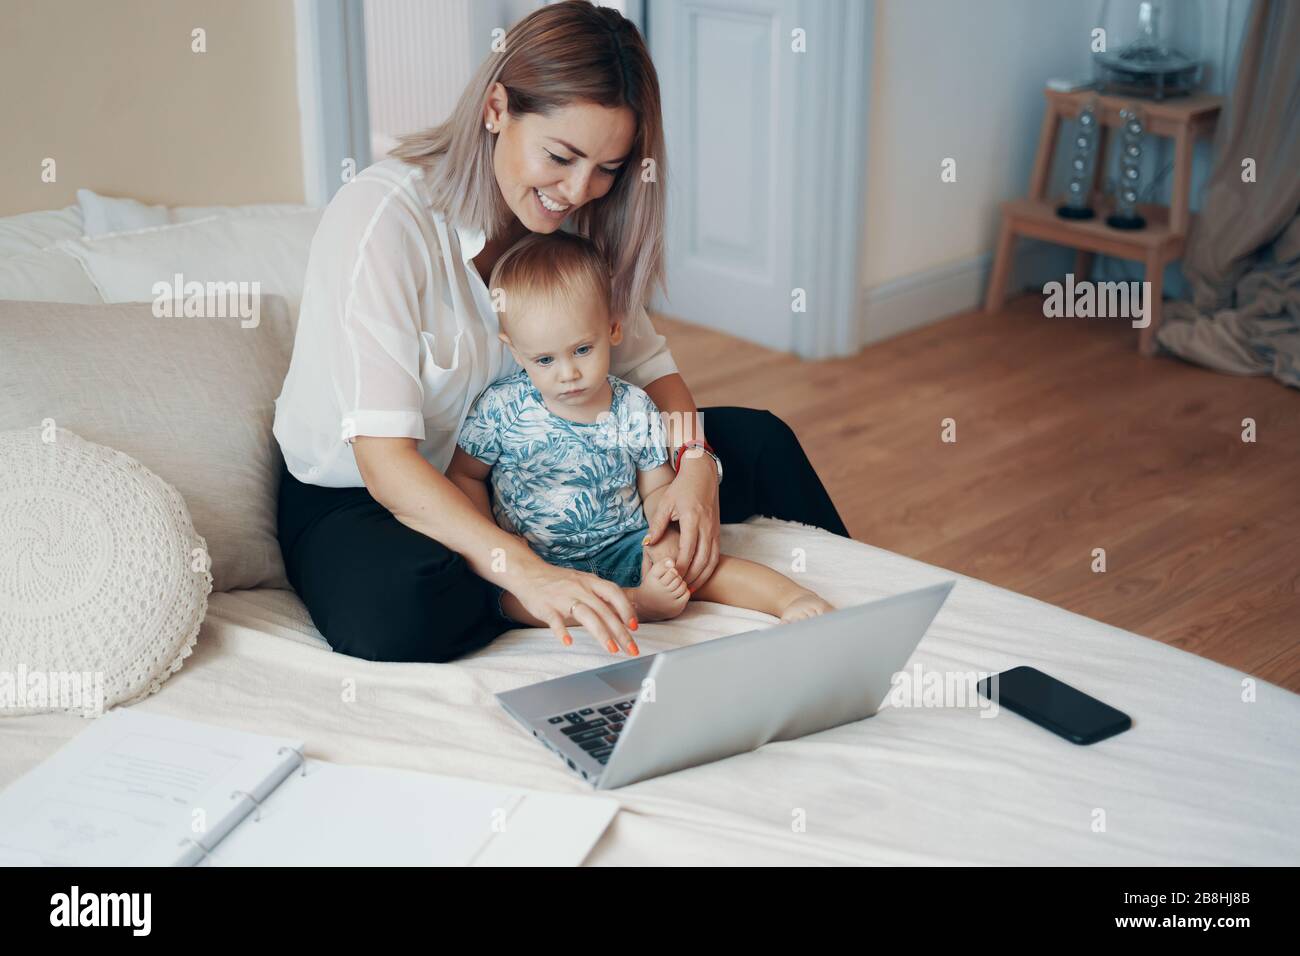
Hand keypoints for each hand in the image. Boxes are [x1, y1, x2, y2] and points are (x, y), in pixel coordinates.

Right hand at [511, 558, 639, 654]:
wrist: (528, 573)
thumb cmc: (559, 581)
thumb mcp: (584, 582)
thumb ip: (602, 595)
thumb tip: (625, 610)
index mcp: (591, 582)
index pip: (614, 594)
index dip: (627, 610)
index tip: (635, 627)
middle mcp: (580, 589)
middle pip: (604, 610)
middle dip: (620, 632)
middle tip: (631, 649)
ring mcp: (563, 598)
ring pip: (586, 615)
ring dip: (601, 633)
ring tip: (611, 649)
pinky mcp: (547, 607)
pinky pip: (555, 620)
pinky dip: (562, 632)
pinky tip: (568, 643)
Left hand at [643, 456, 719, 589]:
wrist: (703, 475)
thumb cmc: (681, 488)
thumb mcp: (666, 504)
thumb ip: (657, 525)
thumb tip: (647, 544)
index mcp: (692, 520)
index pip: (686, 551)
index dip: (679, 567)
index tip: (670, 578)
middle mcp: (706, 527)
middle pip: (701, 560)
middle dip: (690, 577)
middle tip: (678, 589)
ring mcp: (714, 530)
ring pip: (711, 560)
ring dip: (701, 577)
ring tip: (689, 589)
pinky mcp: (718, 532)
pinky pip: (716, 555)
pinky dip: (709, 569)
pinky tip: (699, 577)